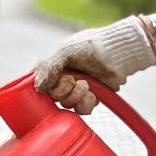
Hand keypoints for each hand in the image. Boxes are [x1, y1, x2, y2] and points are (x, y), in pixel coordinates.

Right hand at [33, 14, 155, 115]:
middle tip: (73, 81)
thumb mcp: (65, 52)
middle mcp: (63, 80)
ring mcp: (76, 90)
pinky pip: (82, 109)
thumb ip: (48, 67)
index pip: (39, 84)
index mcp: (53, 67)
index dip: (44, 88)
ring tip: (86, 86)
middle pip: (53, 98)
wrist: (116, 51)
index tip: (51, 84)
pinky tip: (92, 94)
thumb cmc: (90, 45)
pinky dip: (86, 103)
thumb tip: (38, 87)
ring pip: (68, 105)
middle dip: (63, 91)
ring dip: (76, 97)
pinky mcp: (91, 98)